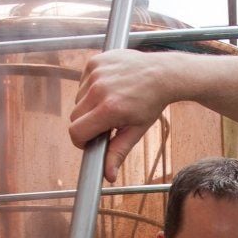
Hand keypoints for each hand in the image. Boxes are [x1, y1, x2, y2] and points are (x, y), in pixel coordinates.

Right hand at [69, 49, 178, 181]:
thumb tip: (108, 175)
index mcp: (109, 109)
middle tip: (105, 122)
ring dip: (89, 105)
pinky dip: (91, 88)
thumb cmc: (150, 103)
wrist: (162, 74)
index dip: (81, 141)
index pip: (76, 132)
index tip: (91, 140)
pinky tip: (109, 87)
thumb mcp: (136, 131)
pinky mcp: (94, 61)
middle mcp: (99, 89)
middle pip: (75, 116)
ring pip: (77, 99)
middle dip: (86, 123)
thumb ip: (118, 152)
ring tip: (110, 102)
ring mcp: (95, 73)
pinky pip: (82, 82)